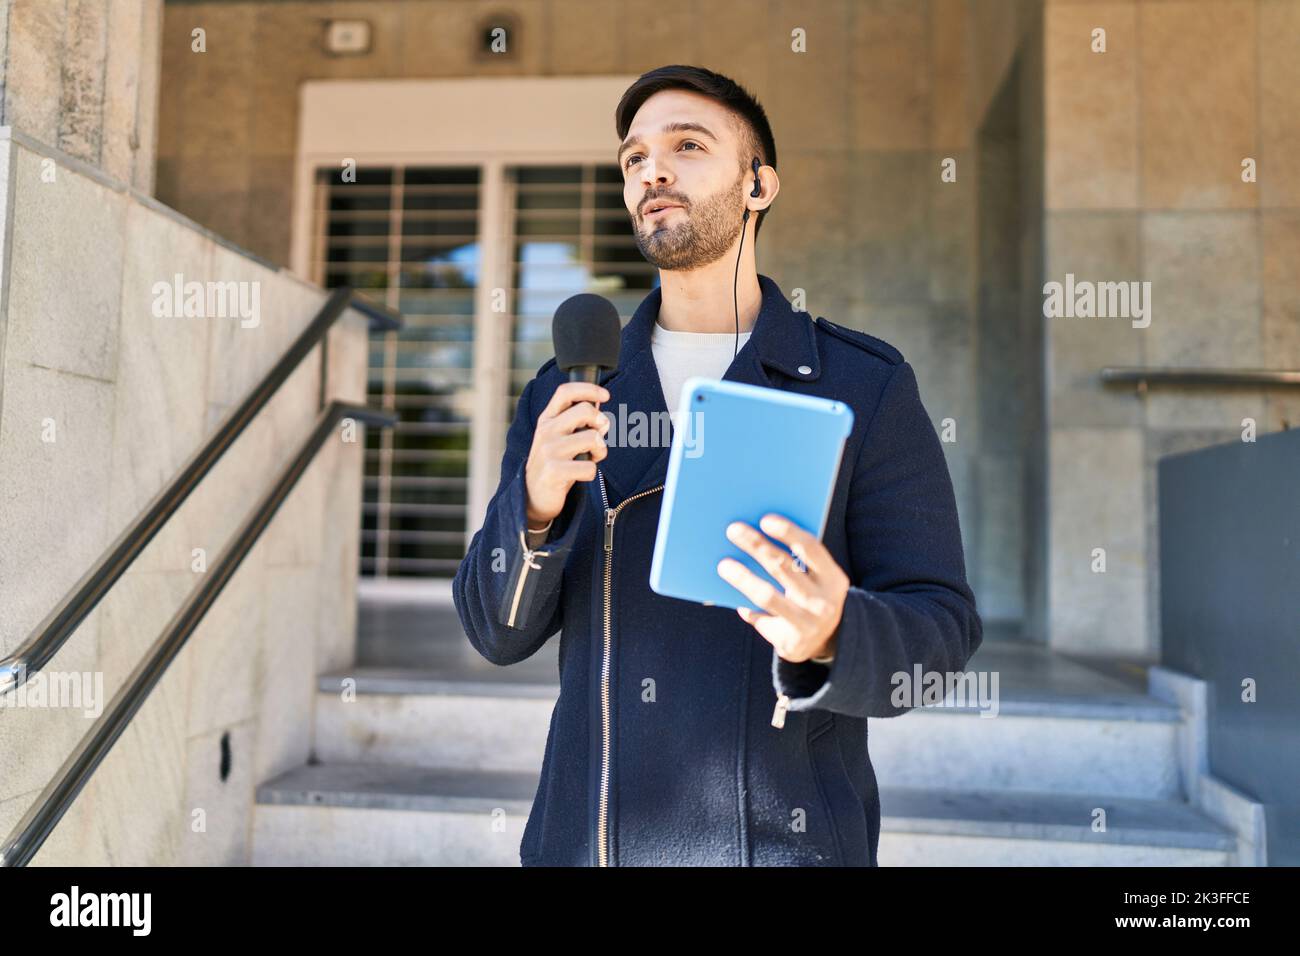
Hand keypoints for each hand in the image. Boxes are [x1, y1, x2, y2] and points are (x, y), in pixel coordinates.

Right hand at [524, 381, 610, 525]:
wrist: (532, 496)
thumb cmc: (553, 464)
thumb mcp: (559, 438)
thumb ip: (577, 425)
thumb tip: (603, 418)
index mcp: (547, 419)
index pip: (565, 392)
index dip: (589, 389)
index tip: (605, 396)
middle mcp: (546, 431)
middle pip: (585, 410)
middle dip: (602, 423)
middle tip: (599, 438)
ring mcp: (548, 451)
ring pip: (592, 438)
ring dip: (601, 450)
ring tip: (592, 458)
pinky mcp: (553, 471)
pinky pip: (589, 467)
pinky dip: (592, 473)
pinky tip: (581, 475)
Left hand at [716, 514, 849, 662]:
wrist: (827, 642)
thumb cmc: (813, 596)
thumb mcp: (817, 580)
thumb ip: (798, 561)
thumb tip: (757, 533)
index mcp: (833, 579)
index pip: (811, 549)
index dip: (788, 532)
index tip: (765, 519)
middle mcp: (823, 602)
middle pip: (783, 568)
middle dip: (757, 545)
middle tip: (733, 530)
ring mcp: (807, 624)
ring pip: (767, 596)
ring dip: (743, 577)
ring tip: (724, 565)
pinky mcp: (790, 643)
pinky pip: (761, 620)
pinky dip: (748, 610)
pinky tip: (737, 602)